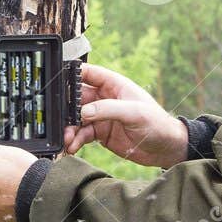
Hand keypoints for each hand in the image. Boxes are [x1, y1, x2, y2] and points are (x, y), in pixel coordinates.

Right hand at [61, 62, 188, 168]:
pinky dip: (75, 141)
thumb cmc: (157, 123)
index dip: (71, 74)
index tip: (56, 82)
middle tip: (60, 121)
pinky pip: (82, 134)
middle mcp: (105, 98)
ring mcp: (102, 116)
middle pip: (77, 98)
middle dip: (66, 110)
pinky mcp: (101, 133)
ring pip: (77, 119)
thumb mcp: (134, 112)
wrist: (165, 148)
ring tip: (68, 140)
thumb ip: (107, 109)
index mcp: (114, 85)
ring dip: (70, 129)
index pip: (88, 73)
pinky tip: (72, 147)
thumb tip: (83, 112)